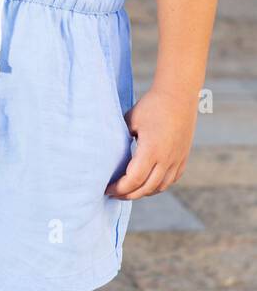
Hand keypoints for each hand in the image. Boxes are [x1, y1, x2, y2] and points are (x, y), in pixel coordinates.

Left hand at [105, 84, 197, 199]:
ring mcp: (177, 160)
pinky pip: (171, 180)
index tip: (106, 188)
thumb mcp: (130, 121)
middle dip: (128, 194)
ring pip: (160, 186)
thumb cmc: (151, 106)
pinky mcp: (183, 157)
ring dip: (143, 192)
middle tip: (113, 193)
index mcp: (152, 151)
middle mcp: (167, 159)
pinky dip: (157, 186)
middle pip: (146, 188)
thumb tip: (108, 155)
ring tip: (128, 191)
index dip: (119, 188)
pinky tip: (146, 184)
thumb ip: (121, 140)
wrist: (178, 96)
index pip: (134, 179)